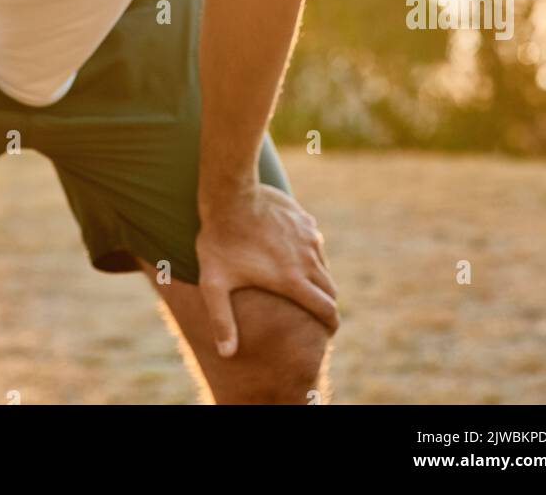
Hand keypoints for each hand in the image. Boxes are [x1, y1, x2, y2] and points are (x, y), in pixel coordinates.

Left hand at [196, 183, 337, 357]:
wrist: (229, 193)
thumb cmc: (219, 240)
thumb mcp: (214, 284)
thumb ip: (222, 320)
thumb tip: (227, 354)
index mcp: (292, 280)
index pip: (327, 309)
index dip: (331, 324)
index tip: (327, 331)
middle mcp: (307, 259)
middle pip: (330, 289)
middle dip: (326, 303)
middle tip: (316, 312)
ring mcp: (308, 236)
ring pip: (323, 265)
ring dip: (318, 277)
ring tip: (302, 285)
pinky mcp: (304, 219)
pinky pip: (314, 241)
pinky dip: (310, 253)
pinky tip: (292, 254)